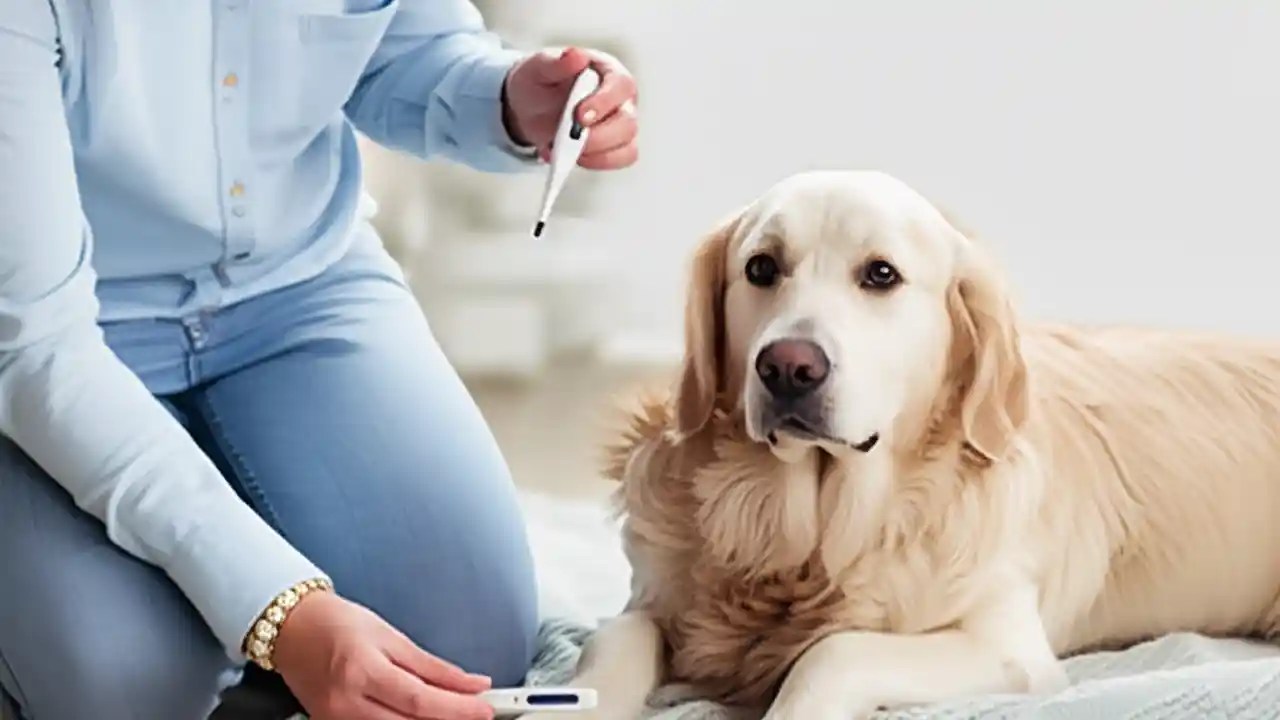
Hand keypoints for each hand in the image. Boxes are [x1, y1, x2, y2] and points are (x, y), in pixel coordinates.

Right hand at [273, 591, 494, 719]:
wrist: (292, 629)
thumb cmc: (337, 624)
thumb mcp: (390, 636)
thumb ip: (432, 666)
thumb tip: (470, 683)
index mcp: (363, 670)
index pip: (420, 700)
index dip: (457, 709)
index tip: (484, 709)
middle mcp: (346, 702)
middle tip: (476, 714)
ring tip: (451, 714)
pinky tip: (420, 719)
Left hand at [502, 47, 638, 169]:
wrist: (532, 106)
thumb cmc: (541, 82)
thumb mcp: (539, 67)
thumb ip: (556, 62)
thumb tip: (575, 56)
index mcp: (609, 72)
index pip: (620, 85)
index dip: (604, 102)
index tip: (580, 116)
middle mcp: (621, 100)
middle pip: (627, 122)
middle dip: (599, 136)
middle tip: (569, 140)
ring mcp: (621, 126)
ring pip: (626, 146)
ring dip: (596, 153)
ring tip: (565, 149)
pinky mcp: (616, 148)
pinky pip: (618, 160)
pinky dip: (595, 163)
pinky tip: (571, 158)